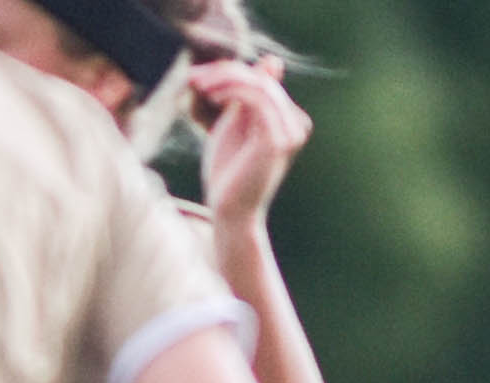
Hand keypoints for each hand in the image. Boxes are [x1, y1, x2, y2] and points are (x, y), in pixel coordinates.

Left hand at [197, 57, 311, 239]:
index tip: (197, 75)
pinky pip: (258, 100)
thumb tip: (261, 62)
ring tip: (199, 85)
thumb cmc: (228, 175)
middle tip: (193, 76)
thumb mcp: (232, 128)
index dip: (230, 72)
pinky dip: (233, 92)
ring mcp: (291, 130)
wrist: (231, 214)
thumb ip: (240, 98)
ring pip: (260, 86)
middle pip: (261, 80)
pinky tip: (212, 95)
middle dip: (225, 73)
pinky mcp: (278, 138)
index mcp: (287, 120)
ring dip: (226, 80)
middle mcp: (296, 123)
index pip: (262, 81)